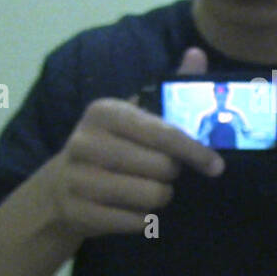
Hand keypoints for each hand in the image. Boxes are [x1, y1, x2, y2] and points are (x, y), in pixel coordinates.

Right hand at [35, 48, 223, 237]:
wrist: (61, 187)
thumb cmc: (111, 145)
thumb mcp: (136, 115)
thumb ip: (169, 89)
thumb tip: (197, 53)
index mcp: (105, 112)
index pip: (164, 133)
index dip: (195, 150)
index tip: (215, 164)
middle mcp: (86, 142)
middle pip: (163, 168)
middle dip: (171, 174)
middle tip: (162, 172)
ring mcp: (78, 179)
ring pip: (153, 197)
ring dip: (160, 197)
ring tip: (146, 188)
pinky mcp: (78, 212)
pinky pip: (136, 222)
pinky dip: (143, 219)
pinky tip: (130, 208)